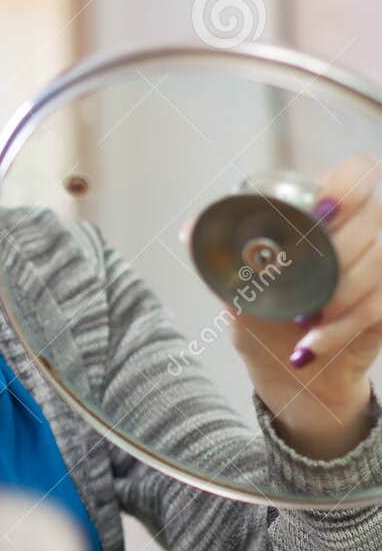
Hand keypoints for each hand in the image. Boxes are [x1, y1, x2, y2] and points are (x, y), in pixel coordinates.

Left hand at [229, 153, 381, 459]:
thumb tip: (188, 232)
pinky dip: (340, 329)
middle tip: (304, 287)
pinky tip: (311, 346)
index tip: (321, 214)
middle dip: (335, 256)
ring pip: (378, 262)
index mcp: (323, 211)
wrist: (289, 376)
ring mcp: (380, 265)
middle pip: (371, 219)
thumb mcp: (235, 291)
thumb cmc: (263, 322)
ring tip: (303, 321)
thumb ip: (220, 258)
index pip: (356, 174)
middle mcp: (362, 231)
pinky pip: (377, 305)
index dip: (345, 187)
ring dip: (338, 296)